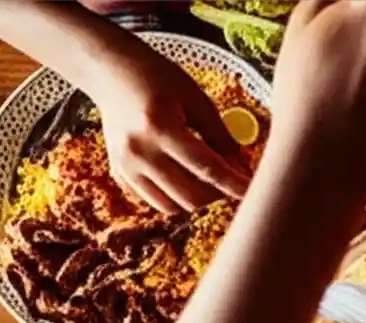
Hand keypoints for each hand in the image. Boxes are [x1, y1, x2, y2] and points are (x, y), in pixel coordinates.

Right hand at [91, 51, 249, 213]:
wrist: (110, 72)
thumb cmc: (158, 78)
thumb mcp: (195, 99)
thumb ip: (220, 135)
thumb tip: (242, 169)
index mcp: (160, 128)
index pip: (207, 168)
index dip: (235, 184)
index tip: (255, 191)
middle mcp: (139, 152)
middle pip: (191, 196)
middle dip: (218, 194)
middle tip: (232, 180)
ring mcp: (125, 166)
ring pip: (173, 207)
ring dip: (198, 200)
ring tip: (210, 180)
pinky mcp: (119, 174)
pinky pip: (155, 201)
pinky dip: (175, 197)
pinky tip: (185, 177)